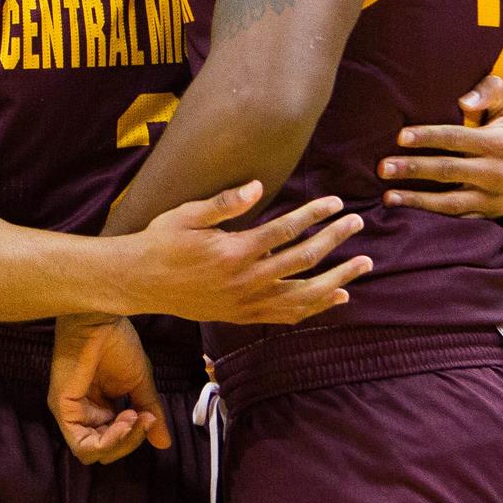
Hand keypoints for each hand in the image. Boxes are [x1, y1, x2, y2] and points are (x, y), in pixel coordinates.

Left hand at [49, 314, 167, 464]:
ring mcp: (71, 413)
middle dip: (131, 440)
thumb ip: (149, 412)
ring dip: (122, 442)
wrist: (101, 319)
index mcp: (100, 407)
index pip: (116, 440)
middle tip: (146, 418)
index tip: (150, 417)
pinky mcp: (63, 410)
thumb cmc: (118, 342)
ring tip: (135, 417)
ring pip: (94, 452)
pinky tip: (125, 421)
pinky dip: (108, 441)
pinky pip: (83, 445)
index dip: (135, 436)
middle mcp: (83, 414)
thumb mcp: (140, 384)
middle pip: (106, 450)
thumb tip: (164, 443)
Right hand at [126, 181, 372, 322]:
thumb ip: (224, 203)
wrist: (139, 283)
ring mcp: (245, 303)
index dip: (315, 215)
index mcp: (233, 251)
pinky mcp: (243, 316)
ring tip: (364, 264)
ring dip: (338, 279)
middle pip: (303, 261)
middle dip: (335, 240)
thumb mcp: (187, 214)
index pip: (286, 231)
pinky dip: (316, 307)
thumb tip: (257, 187)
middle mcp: (245, 281)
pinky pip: (287, 315)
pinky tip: (338, 297)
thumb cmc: (162, 242)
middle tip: (358, 223)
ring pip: (304, 295)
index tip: (336, 202)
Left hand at [378, 75, 502, 217]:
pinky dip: (433, 217)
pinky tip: (409, 214)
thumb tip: (464, 101)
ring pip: (450, 202)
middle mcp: (495, 172)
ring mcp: (492, 197)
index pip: (456, 139)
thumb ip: (490, 90)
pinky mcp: (489, 214)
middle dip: (413, 169)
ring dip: (417, 200)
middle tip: (382, 168)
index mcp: (497, 143)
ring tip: (388, 197)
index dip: (427, 137)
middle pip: (447, 171)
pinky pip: (458, 218)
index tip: (400, 137)